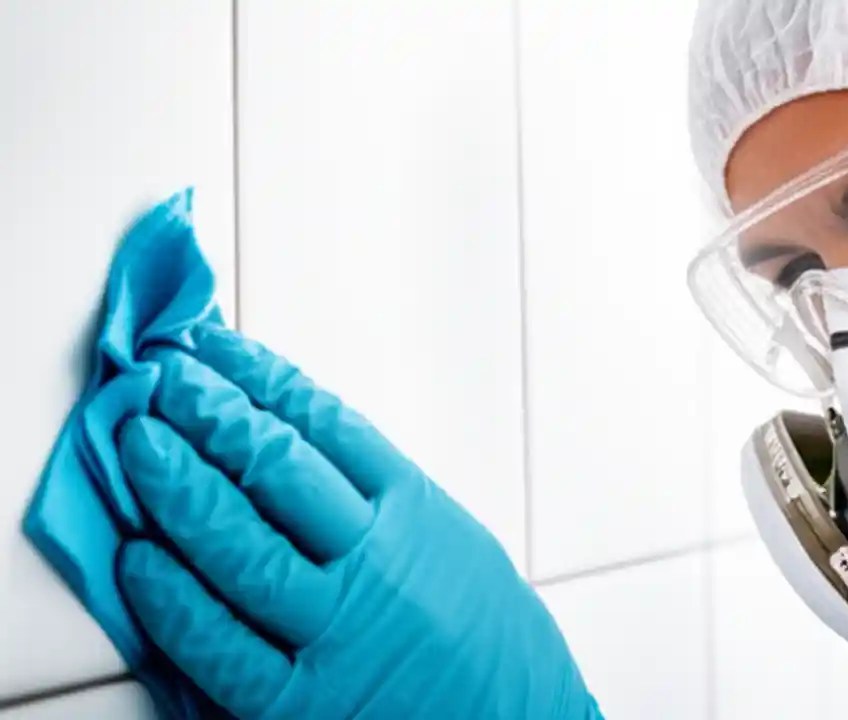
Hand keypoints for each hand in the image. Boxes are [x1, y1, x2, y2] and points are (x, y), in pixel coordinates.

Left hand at [115, 325, 600, 719]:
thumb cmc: (490, 640)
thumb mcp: (452, 541)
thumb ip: (379, 499)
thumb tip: (289, 444)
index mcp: (417, 514)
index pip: (325, 426)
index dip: (260, 381)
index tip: (216, 350)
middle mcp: (378, 565)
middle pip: (278, 473)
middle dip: (211, 417)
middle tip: (165, 378)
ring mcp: (338, 634)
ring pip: (241, 549)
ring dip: (179, 489)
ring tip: (138, 441)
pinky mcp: (300, 706)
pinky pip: (220, 647)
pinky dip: (174, 601)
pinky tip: (140, 558)